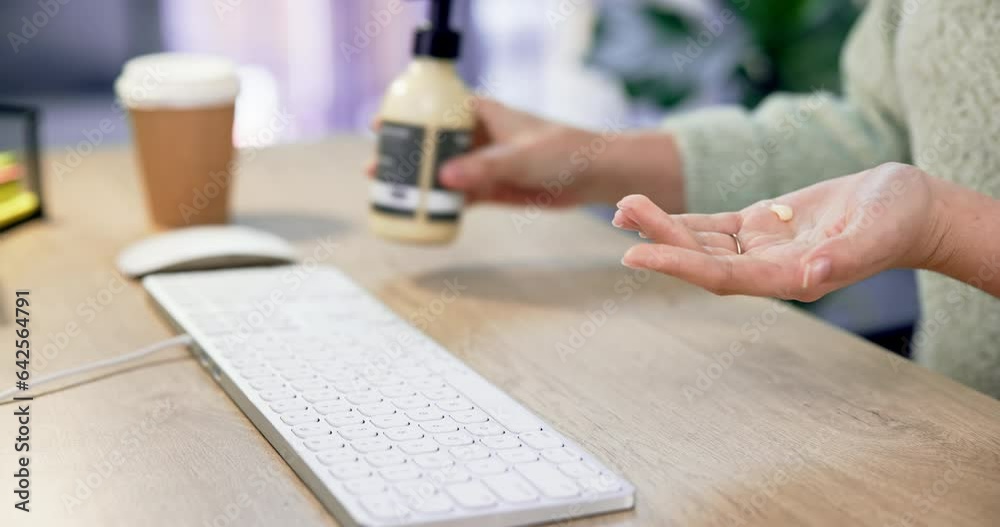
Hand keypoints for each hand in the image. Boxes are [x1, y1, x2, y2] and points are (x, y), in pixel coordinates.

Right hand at [367, 99, 684, 209]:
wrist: (592, 176)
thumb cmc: (562, 152)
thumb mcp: (521, 157)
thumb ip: (484, 167)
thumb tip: (444, 176)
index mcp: (482, 114)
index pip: (435, 109)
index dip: (406, 116)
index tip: (380, 126)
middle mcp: (477, 137)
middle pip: (430, 143)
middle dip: (403, 155)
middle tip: (375, 170)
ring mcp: (483, 164)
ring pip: (440, 171)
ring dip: (417, 182)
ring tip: (389, 194)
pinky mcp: (491, 188)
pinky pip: (458, 196)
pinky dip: (440, 203)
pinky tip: (420, 212)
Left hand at [614, 163, 946, 300]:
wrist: (908, 208)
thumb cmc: (898, 220)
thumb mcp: (877, 233)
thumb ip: (845, 256)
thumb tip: (812, 273)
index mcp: (789, 278)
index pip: (721, 276)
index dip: (678, 265)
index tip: (636, 254)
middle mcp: (766, 269)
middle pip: (702, 257)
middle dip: (660, 237)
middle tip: (621, 214)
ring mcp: (760, 248)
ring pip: (701, 240)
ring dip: (662, 226)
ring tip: (623, 207)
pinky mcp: (760, 226)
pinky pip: (711, 225)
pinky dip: (680, 219)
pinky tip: (647, 212)